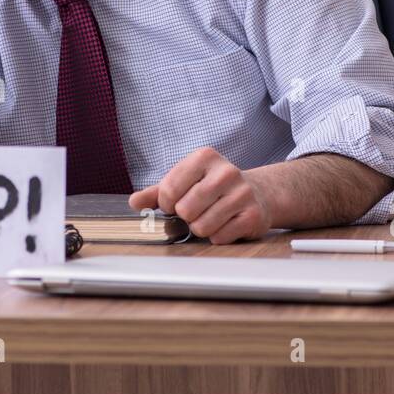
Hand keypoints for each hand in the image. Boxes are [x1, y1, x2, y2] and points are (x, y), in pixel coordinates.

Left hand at [129, 147, 271, 244]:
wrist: (258, 193)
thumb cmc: (212, 188)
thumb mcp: (184, 182)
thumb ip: (157, 192)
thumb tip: (135, 202)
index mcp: (204, 157)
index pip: (169, 190)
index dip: (167, 204)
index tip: (175, 204)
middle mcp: (225, 172)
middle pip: (185, 210)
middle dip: (186, 217)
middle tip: (196, 211)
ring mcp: (242, 193)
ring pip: (201, 226)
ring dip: (201, 228)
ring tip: (210, 217)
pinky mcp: (253, 215)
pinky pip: (220, 237)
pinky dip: (217, 236)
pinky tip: (225, 224)